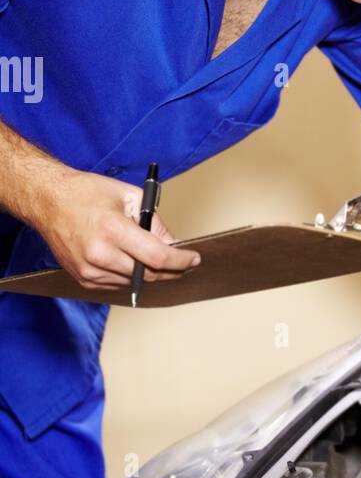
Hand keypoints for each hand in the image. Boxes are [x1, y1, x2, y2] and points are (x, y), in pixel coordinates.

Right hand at [32, 168, 200, 290]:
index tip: (195, 259)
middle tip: (186, 263)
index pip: (157, 257)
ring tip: (158, 258)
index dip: (181, 261)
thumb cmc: (87, 193)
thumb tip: (175, 245)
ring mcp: (89, 270)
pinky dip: (131, 275)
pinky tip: (135, 261)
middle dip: (173, 270)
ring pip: (135, 282)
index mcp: (112, 230)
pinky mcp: (83, 279)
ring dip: (152, 273)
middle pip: (149, 274)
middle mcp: (99, 254)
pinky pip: (118, 284)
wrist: (48, 201)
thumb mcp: (130, 197)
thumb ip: (155, 223)